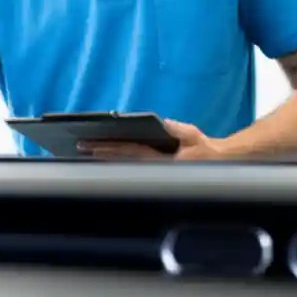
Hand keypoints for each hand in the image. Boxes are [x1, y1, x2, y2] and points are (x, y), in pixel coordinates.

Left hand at [77, 119, 229, 160]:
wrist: (217, 164)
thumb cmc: (204, 148)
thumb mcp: (192, 135)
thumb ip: (176, 129)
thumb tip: (160, 123)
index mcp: (163, 161)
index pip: (131, 153)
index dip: (111, 149)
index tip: (92, 145)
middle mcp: (154, 169)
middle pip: (121, 161)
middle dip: (100, 154)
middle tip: (79, 147)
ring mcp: (152, 173)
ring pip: (122, 166)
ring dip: (104, 159)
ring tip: (83, 152)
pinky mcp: (152, 173)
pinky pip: (128, 167)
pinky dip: (113, 162)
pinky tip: (98, 157)